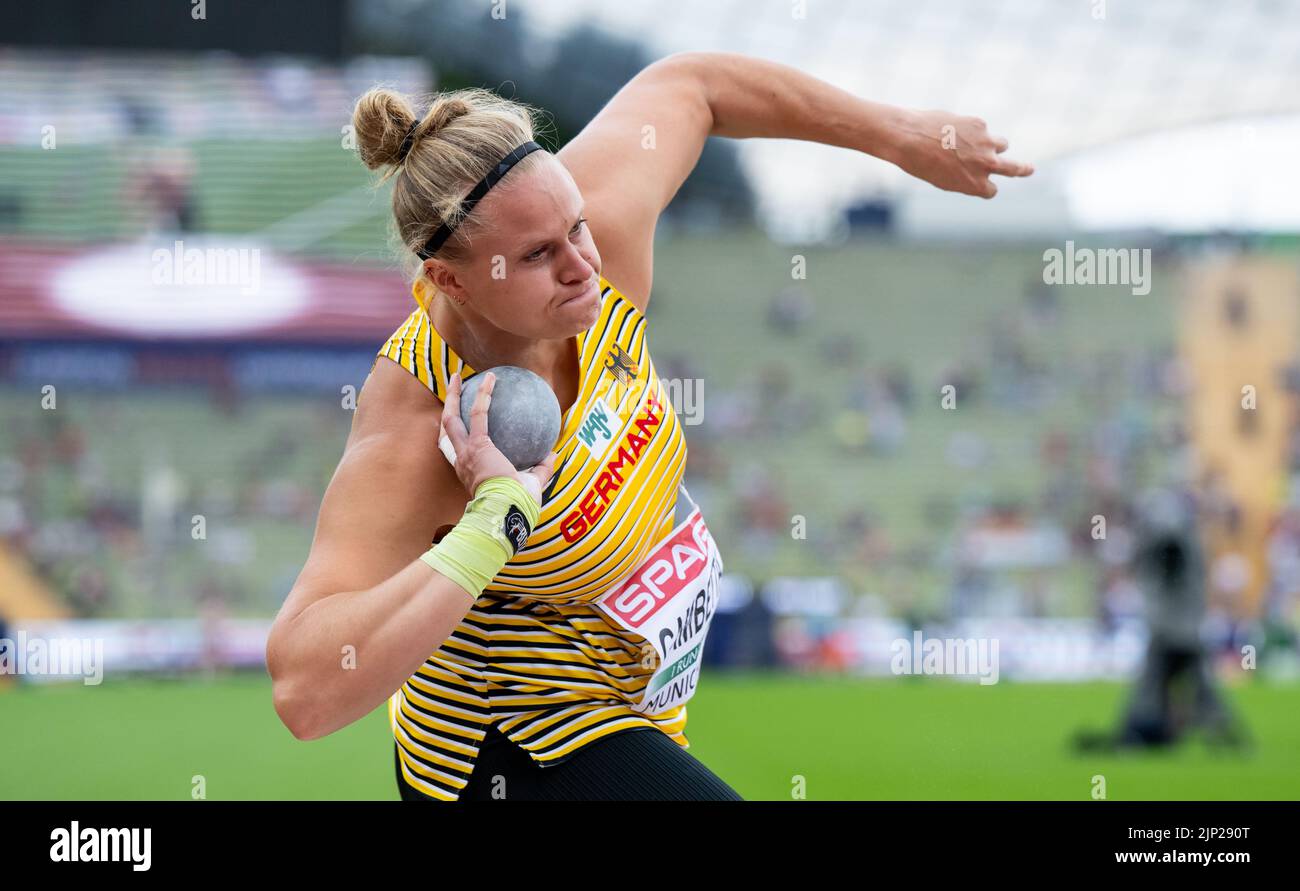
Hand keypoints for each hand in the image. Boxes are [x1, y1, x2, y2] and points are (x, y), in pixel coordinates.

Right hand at [438, 370, 557, 505]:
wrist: (510, 511)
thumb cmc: (519, 504)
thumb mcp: (531, 486)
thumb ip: (541, 469)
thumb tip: (552, 454)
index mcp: (470, 472)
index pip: (456, 451)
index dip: (455, 436)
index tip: (461, 423)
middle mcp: (462, 461)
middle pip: (446, 431)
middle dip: (447, 409)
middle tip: (452, 390)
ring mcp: (467, 453)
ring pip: (451, 418)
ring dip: (453, 395)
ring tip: (458, 376)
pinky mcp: (478, 445)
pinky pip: (478, 413)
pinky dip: (483, 394)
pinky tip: (490, 378)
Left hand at [891, 109, 1033, 198]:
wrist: (909, 138)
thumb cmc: (920, 163)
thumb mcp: (943, 179)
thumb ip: (965, 176)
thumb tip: (979, 167)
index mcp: (976, 185)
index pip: (992, 190)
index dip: (985, 186)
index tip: (982, 184)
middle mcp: (987, 166)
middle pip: (1014, 169)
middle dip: (1023, 170)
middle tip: (1030, 169)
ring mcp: (986, 143)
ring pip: (1001, 144)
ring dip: (993, 145)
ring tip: (974, 143)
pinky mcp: (980, 124)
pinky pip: (981, 129)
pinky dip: (971, 130)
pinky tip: (951, 130)